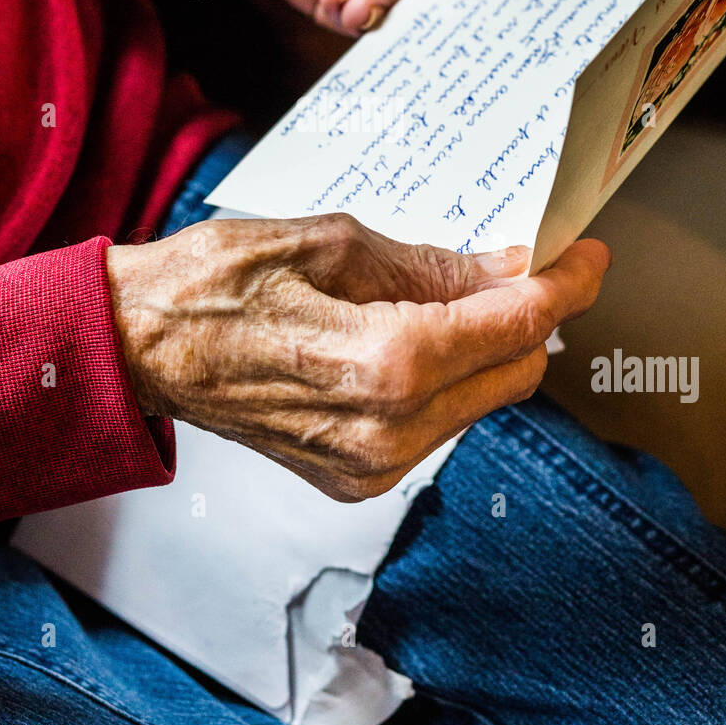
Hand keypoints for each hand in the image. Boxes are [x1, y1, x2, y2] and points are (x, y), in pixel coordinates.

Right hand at [106, 215, 609, 501]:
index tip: (587, 256)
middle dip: (531, 316)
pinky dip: (449, 379)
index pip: (515, 326)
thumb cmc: (215, 282)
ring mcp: (371, 467)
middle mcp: (389, 432)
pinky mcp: (354, 480)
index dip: (565, 285)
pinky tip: (423, 335)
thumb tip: (505, 269)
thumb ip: (433, 267)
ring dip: (490, 348)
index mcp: (386, 364)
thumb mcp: (334, 244)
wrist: (139, 347)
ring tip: (463, 293)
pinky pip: (437, 426)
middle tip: (524, 263)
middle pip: (513, 374)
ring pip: (480, 403)